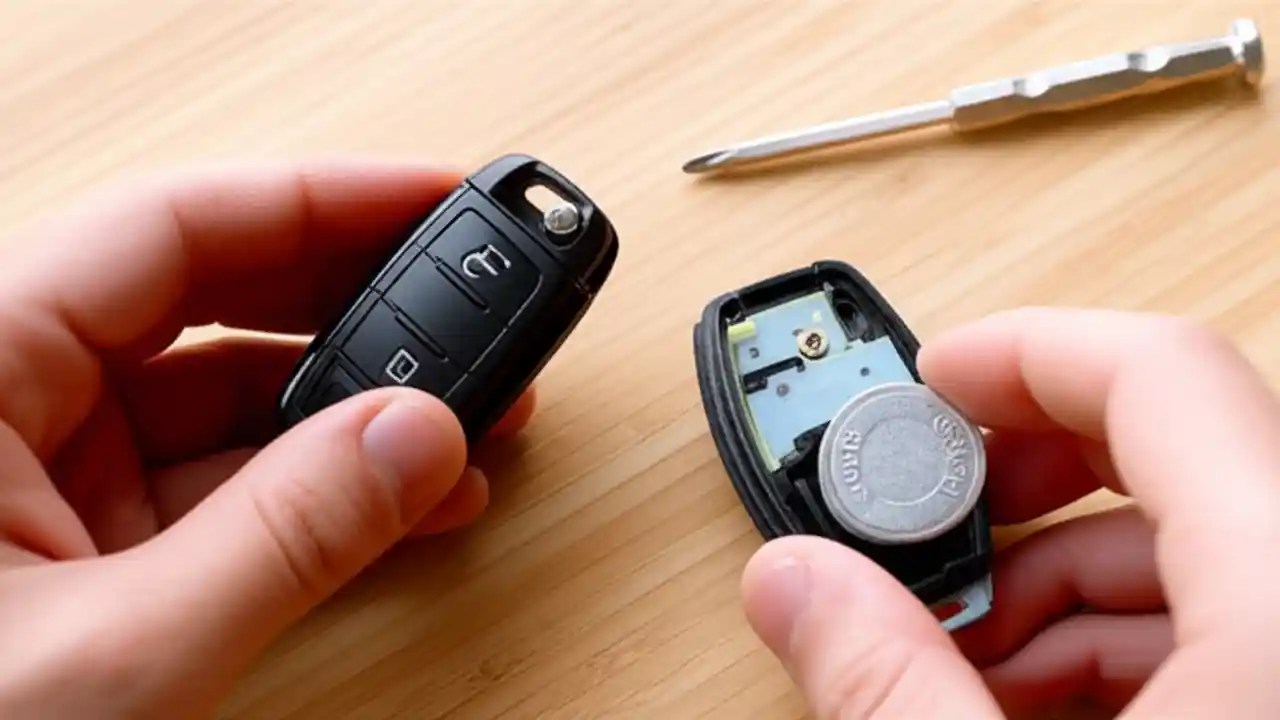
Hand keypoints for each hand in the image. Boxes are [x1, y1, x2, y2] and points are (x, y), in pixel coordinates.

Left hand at [0, 161, 534, 718]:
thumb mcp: (117, 658)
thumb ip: (287, 536)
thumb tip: (421, 436)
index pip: (171, 232)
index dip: (317, 201)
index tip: (432, 200)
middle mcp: (8, 403)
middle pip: (212, 298)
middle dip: (356, 305)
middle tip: (471, 306)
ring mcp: (50, 480)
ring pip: (230, 398)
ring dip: (356, 407)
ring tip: (470, 415)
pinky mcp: (88, 549)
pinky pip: (227, 485)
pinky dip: (322, 487)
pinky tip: (410, 493)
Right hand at [740, 308, 1279, 717]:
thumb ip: (889, 682)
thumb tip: (797, 584)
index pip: (1164, 377)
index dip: (1025, 352)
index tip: (937, 373)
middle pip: (1184, 446)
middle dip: (1030, 478)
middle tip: (936, 517)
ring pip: (1204, 540)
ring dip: (1061, 574)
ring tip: (962, 645)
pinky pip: (1239, 613)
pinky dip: (1123, 632)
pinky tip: (1026, 695)